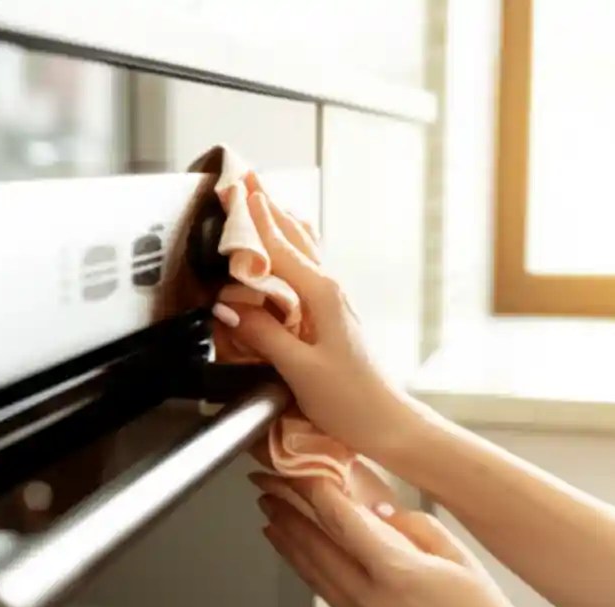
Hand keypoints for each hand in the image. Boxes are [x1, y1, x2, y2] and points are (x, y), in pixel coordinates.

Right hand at [210, 194, 425, 460]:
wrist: (386, 421)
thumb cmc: (350, 400)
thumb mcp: (299, 369)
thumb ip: (263, 334)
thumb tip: (228, 305)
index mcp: (321, 295)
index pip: (278, 248)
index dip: (253, 219)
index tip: (234, 189)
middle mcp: (329, 290)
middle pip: (292, 237)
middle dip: (266, 207)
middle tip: (244, 176)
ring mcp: (332, 301)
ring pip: (302, 249)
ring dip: (278, 222)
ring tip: (260, 197)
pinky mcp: (330, 315)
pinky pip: (304, 268)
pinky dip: (288, 248)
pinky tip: (283, 246)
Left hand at [252, 473, 614, 606]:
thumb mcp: (459, 557)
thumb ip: (414, 527)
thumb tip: (379, 511)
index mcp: (397, 573)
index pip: (341, 521)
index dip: (312, 489)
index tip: (295, 466)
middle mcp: (370, 598)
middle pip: (314, 544)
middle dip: (285, 508)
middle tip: (265, 482)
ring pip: (311, 570)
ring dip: (286, 537)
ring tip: (268, 511)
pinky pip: (323, 590)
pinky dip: (303, 565)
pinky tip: (295, 552)